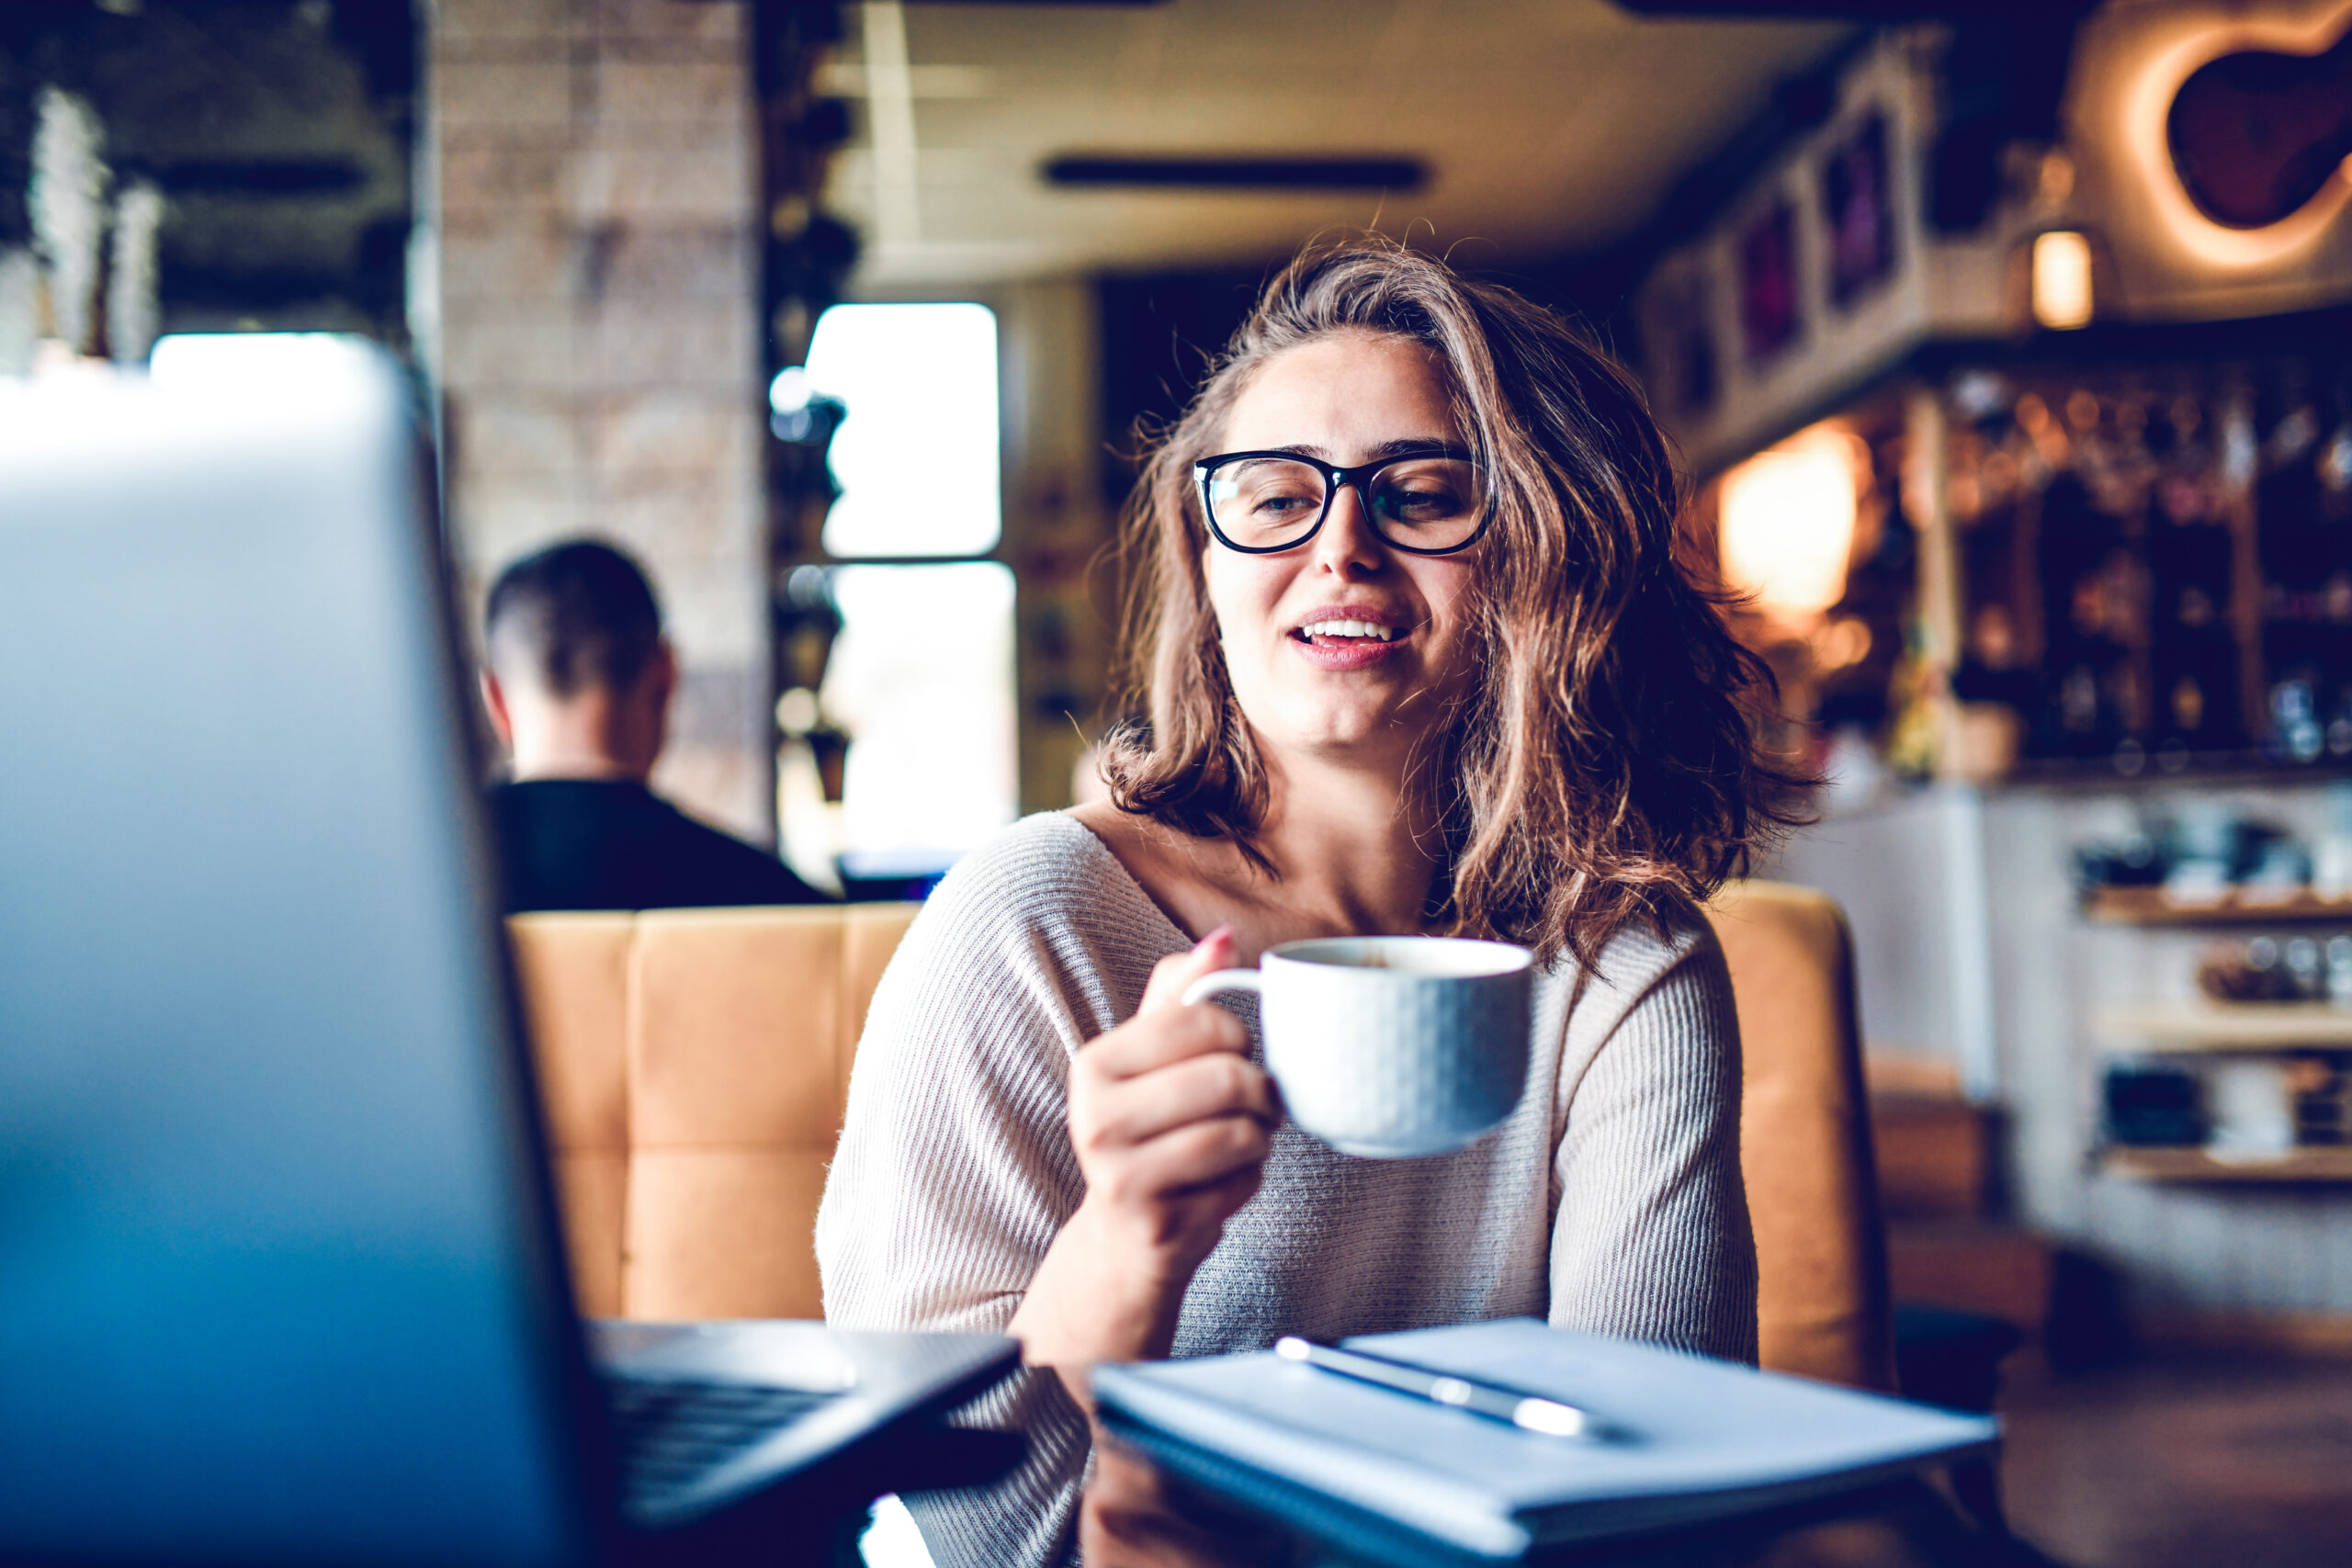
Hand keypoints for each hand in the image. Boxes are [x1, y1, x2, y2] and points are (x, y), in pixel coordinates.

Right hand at [1010, 928, 1277, 1370]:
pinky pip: (1243, 1182)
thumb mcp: (1151, 1056)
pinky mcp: (1157, 1224)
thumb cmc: (1149, 1129)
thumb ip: (1183, 991)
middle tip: (1249, 1107)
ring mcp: (1121, 1177)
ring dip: (1258, 1139)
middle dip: (1259, 1092)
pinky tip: (1219, 1185)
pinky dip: (1248, 1181)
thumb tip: (1222, 937)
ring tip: (1237, 1144)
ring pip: (1242, 1132)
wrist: (1125, 1236)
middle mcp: (1094, 1119)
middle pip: (1229, 1077)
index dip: (1238, 1037)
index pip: (1204, 1020)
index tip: (1228, 1057)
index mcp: (1094, 1065)